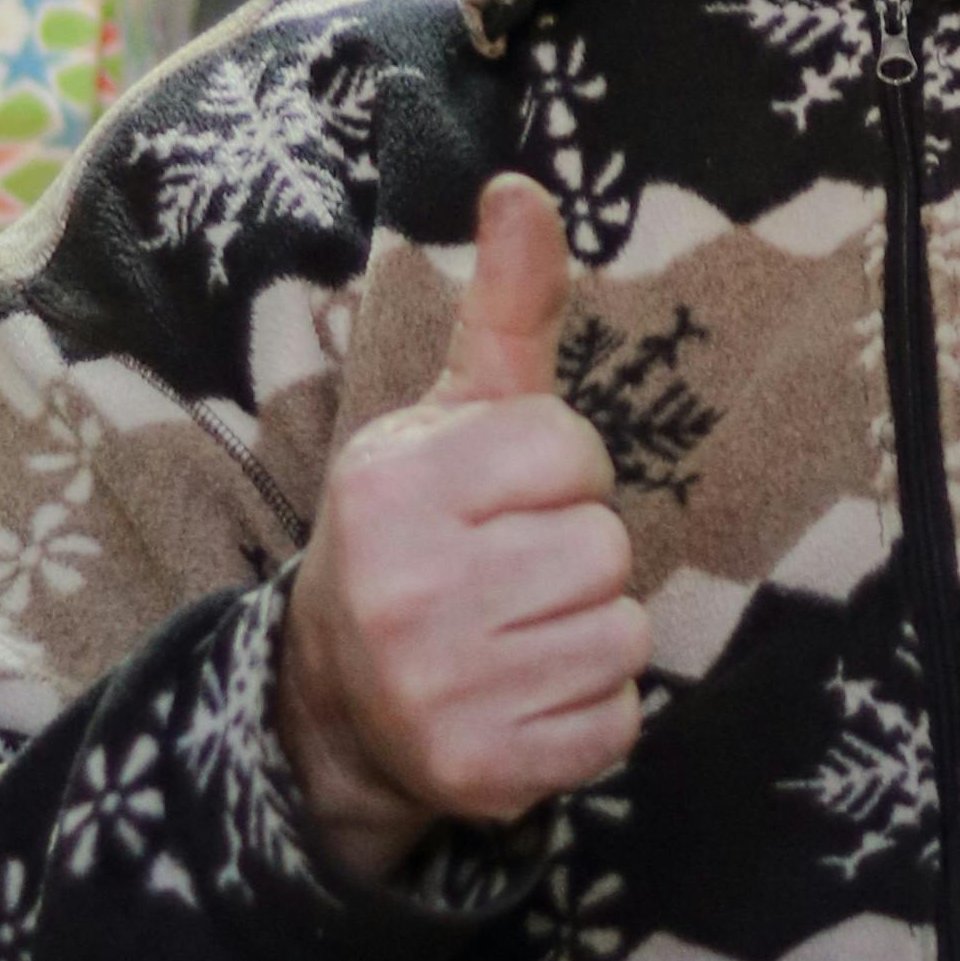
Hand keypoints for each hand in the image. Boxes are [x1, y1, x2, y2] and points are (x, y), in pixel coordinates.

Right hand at [277, 177, 647, 870]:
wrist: (338, 703)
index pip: (571, 451)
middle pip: (605, 547)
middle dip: (575, 555)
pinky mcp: (485, 772)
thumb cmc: (421, 534)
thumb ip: (505, 310)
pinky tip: (525, 697)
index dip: (558, 472)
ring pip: (621, 634)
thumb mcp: (449, 415)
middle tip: (509, 575)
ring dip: (588, 635)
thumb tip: (524, 189)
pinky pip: (616, 723)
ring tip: (517, 634)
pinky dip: (590, 713)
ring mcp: (442, 690)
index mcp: (395, 485)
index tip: (504, 499)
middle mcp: (407, 589)